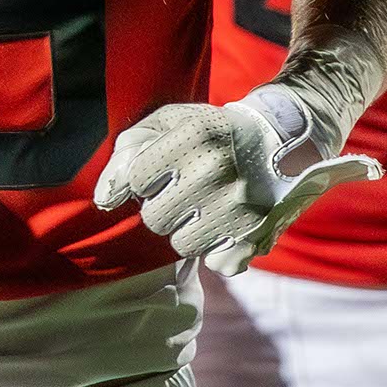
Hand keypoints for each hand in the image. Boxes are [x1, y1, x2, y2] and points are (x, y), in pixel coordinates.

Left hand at [92, 97, 380, 276]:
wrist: (283, 137)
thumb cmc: (211, 131)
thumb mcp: (167, 123)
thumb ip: (127, 153)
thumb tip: (104, 200)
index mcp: (194, 136)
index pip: (136, 181)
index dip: (145, 179)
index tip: (163, 171)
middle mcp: (218, 172)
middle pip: (155, 219)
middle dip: (164, 207)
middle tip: (187, 191)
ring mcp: (241, 207)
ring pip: (183, 244)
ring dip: (190, 230)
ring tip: (207, 207)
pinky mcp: (259, 235)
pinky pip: (217, 264)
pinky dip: (219, 250)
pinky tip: (228, 225)